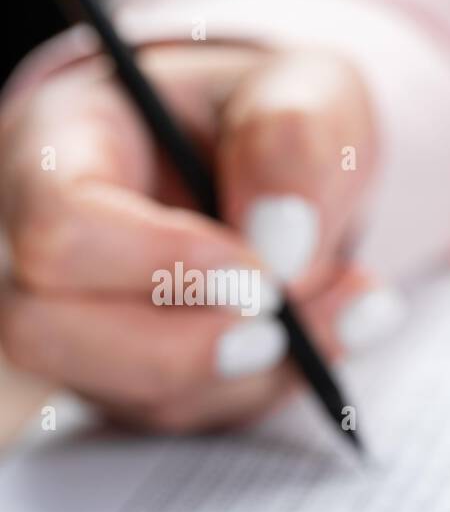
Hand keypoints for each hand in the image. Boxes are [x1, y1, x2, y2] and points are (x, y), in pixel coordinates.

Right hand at [0, 43, 398, 432]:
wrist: (296, 177)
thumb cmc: (278, 120)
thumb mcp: (309, 93)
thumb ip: (296, 138)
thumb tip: (282, 240)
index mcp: (61, 147)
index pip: (57, 226)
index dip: (158, 262)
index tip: (259, 271)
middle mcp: (50, 249)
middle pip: (44, 332)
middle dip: (185, 346)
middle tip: (285, 323)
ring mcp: (87, 328)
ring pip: (134, 395)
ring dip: (253, 372)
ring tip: (344, 304)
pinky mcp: (142, 383)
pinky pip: (196, 418)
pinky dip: (275, 386)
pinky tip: (331, 330)